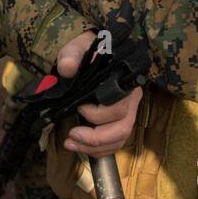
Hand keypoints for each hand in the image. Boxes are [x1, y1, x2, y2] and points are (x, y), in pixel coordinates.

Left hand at [56, 30, 143, 157]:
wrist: (96, 52)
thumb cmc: (88, 51)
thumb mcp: (77, 48)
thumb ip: (71, 55)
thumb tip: (66, 68)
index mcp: (123, 81)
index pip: (119, 106)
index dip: (99, 114)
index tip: (79, 108)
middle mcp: (131, 98)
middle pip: (123, 127)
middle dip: (96, 137)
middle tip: (72, 135)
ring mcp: (128, 111)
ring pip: (121, 138)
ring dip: (95, 147)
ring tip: (71, 144)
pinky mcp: (120, 121)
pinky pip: (116, 142)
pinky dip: (99, 150)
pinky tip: (81, 147)